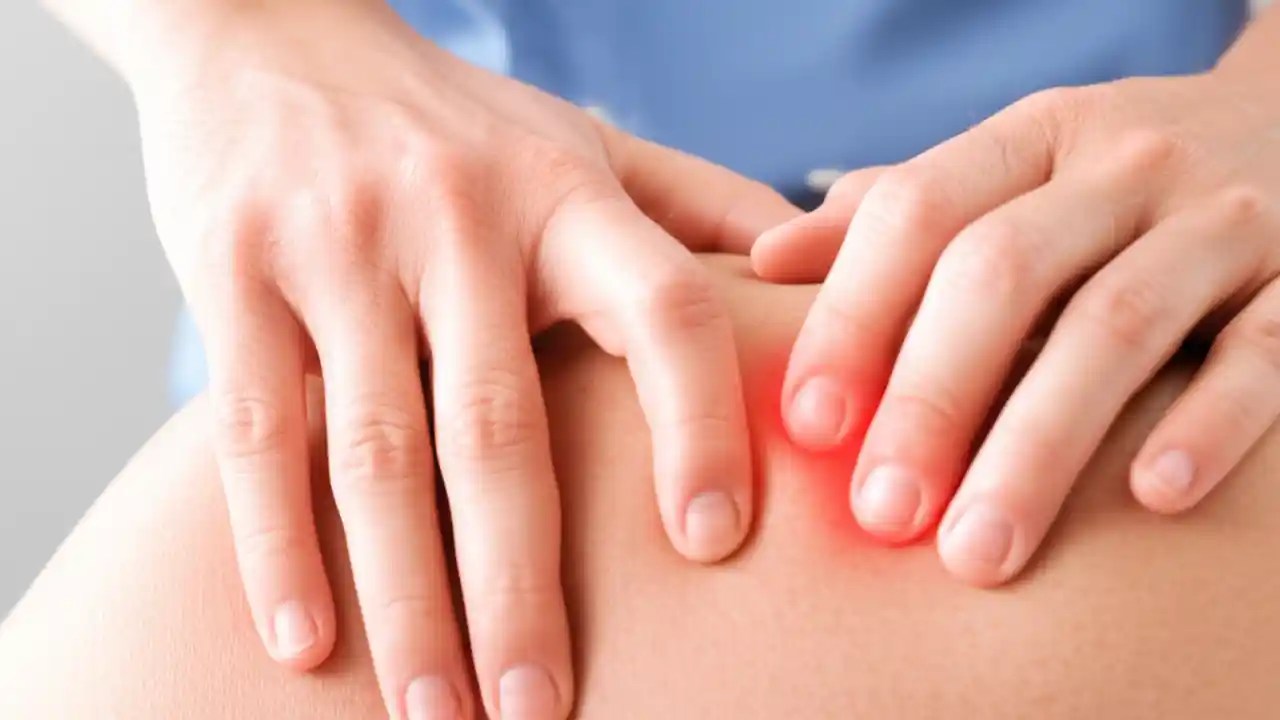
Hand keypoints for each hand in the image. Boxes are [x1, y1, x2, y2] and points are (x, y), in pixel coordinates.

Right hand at [134, 1, 796, 715]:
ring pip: (379, 450)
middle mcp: (461, 217)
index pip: (664, 309)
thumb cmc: (457, 122)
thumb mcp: (587, 143)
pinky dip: (280, 549)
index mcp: (569, 195)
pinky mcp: (234, 268)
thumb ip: (700, 208)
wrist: (275, 32)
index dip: (700, 426)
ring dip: (411, 600)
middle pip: (502, 428)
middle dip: (524, 588)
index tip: (714, 548)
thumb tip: (820, 276)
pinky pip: (260, 430)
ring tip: (441, 715)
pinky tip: (308, 647)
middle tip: (544, 711)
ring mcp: (342, 243)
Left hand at [753, 68, 1279, 585]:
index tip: (808, 428)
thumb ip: (895, 216)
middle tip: (882, 515)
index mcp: (1032, 137)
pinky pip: (1263, 354)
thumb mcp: (1010, 173)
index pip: (916, 212)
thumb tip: (763, 262)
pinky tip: (1150, 496)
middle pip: (1002, 274)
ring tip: (978, 552)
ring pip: (1117, 327)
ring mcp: (1223, 220)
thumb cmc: (1112, 187)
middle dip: (930, 399)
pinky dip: (1208, 423)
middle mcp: (1125, 166)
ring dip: (1039, 445)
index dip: (852, 318)